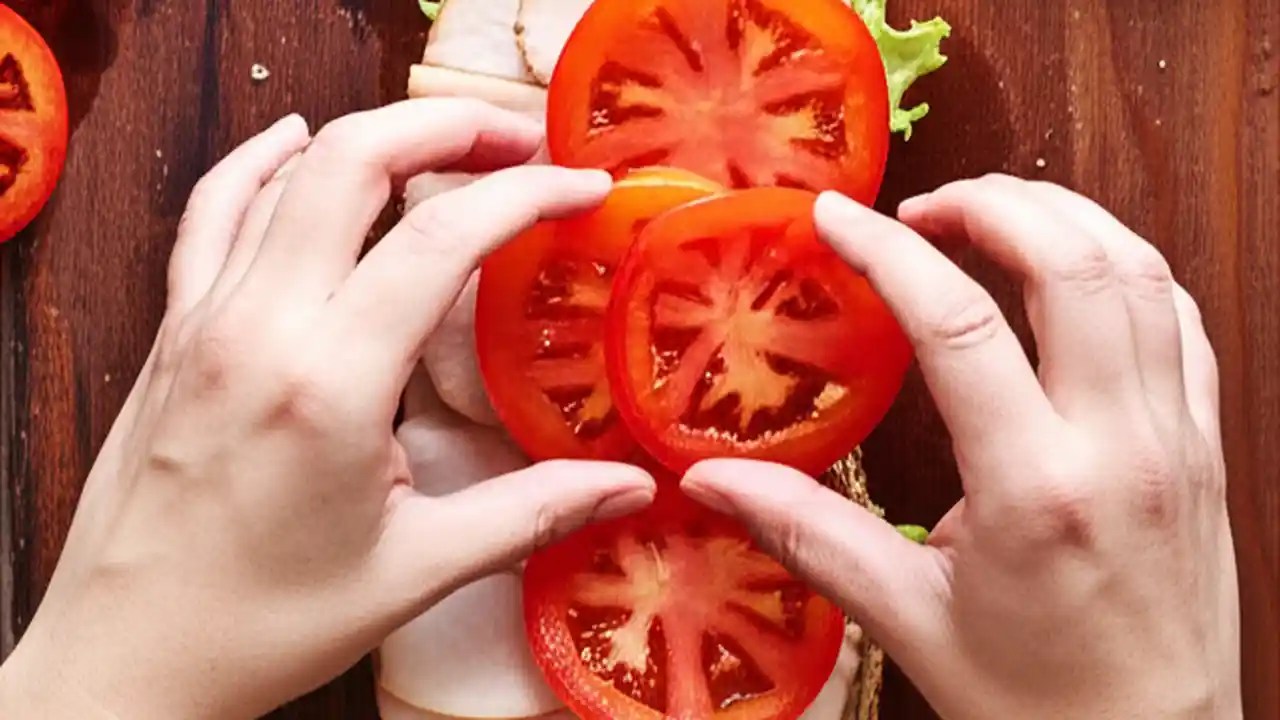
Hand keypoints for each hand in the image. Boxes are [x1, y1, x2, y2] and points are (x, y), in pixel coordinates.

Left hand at [0, 99, 654, 719]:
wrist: (125, 658)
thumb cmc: (263, 624)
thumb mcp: (415, 571)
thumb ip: (532, 512)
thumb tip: (629, 489)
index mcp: (329, 384)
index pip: (440, 237)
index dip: (524, 192)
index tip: (580, 184)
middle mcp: (259, 326)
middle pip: (356, 161)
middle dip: (450, 127)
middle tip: (520, 136)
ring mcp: (204, 318)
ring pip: (286, 172)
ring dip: (374, 134)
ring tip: (445, 138)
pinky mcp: (173, 330)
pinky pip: (212, 210)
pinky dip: (260, 161)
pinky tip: (296, 140)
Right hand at [682, 176, 1240, 718]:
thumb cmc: (1037, 703)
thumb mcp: (906, 621)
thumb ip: (807, 535)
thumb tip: (712, 479)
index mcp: (1037, 489)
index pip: (960, 326)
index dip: (890, 253)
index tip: (836, 221)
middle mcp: (1121, 445)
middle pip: (1073, 262)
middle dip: (990, 206)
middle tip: (922, 210)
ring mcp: (1175, 438)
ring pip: (1140, 272)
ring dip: (1062, 219)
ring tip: (991, 217)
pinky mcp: (1202, 446)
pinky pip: (1181, 319)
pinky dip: (1124, 267)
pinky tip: (1073, 271)